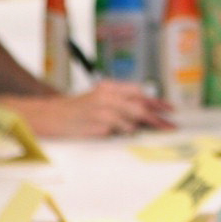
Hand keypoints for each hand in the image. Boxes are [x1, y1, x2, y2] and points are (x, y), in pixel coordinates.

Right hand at [7, 81, 174, 137]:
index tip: (171, 110)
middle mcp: (106, 97)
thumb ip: (120, 100)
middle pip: (140, 107)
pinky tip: (124, 134)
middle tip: (171, 126)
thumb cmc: (76, 109)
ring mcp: (101, 112)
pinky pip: (118, 132)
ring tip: (148, 132)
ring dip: (141, 127)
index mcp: (108, 88)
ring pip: (132, 120)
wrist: (49, 116)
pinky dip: (125, 134)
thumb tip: (147, 109)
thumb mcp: (99, 97)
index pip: (139, 92)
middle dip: (158, 118)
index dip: (157, 102)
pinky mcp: (97, 127)